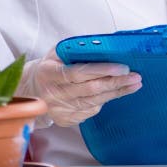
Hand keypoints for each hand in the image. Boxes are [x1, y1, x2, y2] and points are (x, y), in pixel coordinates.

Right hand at [18, 48, 141, 127]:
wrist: (31, 89)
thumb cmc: (51, 65)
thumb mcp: (57, 52)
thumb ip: (77, 49)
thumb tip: (105, 45)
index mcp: (49, 73)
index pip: (79, 73)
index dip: (102, 70)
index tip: (123, 68)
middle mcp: (52, 94)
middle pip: (90, 90)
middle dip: (116, 83)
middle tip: (136, 77)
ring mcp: (58, 110)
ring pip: (93, 102)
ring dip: (116, 93)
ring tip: (134, 84)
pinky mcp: (65, 120)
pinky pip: (90, 111)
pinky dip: (104, 101)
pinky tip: (116, 93)